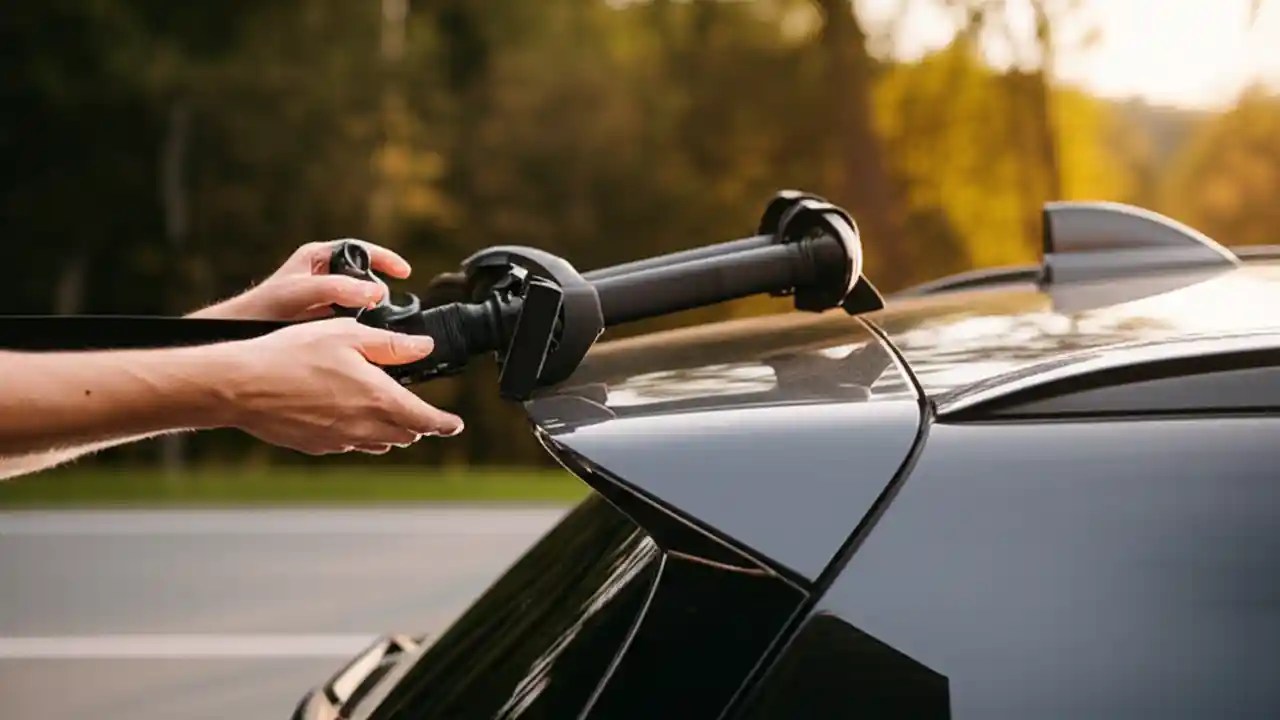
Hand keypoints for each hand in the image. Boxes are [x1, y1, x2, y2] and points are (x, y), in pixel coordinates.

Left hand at [190, 240, 412, 320]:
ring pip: (359, 299)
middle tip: (392, 303)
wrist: (241, 333)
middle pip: (364, 275)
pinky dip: (361, 325)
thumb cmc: (264, 307)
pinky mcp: (323, 318)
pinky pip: (351, 317)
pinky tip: (364, 335)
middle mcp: (324, 274)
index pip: (362, 251)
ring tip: (379, 321)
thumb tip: (374, 292)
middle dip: (380, 288)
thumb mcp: (302, 292)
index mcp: (319, 257)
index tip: (404, 273)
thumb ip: (338, 288)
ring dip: (371, 310)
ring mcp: (324, 297)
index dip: (385, 260)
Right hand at [218, 318, 463, 454]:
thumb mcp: (348, 335)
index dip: (444, 423)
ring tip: (385, 413)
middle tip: (419, 414)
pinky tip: (346, 416)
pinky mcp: (318, 446)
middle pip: (405, 434)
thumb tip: (424, 347)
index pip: (426, 420)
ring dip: (389, 431)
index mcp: (379, 398)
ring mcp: (340, 440)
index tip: (454, 424)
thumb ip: (391, 345)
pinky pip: (349, 444)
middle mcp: (364, 426)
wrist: (243, 385)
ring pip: (379, 442)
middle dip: (417, 425)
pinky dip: (358, 433)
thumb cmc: (292, 354)